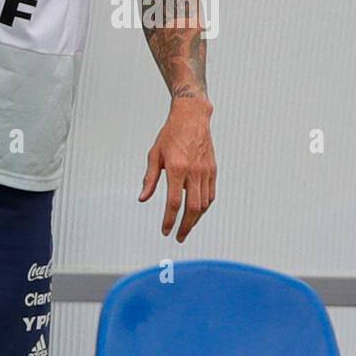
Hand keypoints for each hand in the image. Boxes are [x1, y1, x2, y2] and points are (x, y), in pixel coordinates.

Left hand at [139, 101, 215, 242]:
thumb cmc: (170, 135)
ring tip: (186, 228)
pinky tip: (197, 212)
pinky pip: (211, 194)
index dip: (169, 220)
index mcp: (177, 169)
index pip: (174, 202)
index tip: (165, 231)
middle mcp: (194, 172)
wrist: (192, 118)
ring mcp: (206, 172)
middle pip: (193, 208)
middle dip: (185, 226)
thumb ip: (149, 179)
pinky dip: (204, 207)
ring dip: (195, 219)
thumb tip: (143, 199)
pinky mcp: (213, 170)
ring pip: (204, 204)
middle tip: (178, 237)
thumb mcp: (154, 155)